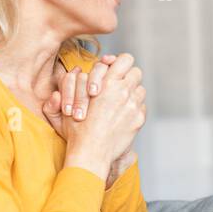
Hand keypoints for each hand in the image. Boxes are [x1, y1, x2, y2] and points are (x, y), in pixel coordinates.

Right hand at [49, 53, 145, 179]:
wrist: (91, 152)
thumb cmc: (77, 129)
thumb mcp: (71, 101)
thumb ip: (77, 83)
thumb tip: (77, 72)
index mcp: (107, 82)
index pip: (125, 59)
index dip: (120, 62)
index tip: (113, 69)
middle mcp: (123, 91)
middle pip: (136, 72)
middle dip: (128, 77)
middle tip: (118, 85)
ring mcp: (133, 105)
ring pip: (140, 89)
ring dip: (132, 92)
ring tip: (120, 101)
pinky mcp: (139, 118)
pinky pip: (141, 106)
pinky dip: (134, 108)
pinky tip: (123, 115)